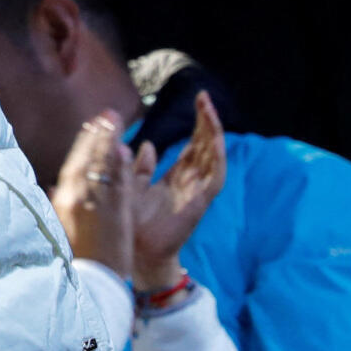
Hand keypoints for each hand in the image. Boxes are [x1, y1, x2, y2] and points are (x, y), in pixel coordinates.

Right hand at [50, 109, 135, 277]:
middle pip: (87, 159)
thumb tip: (51, 188)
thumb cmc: (73, 257)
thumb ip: (57, 205)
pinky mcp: (114, 213)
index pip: (74, 165)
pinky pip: (117, 183)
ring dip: (109, 141)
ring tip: (116, 122)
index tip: (91, 125)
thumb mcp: (59, 228)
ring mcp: (95, 204)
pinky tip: (127, 149)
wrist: (90, 282)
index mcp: (62, 201)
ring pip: (102, 166)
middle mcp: (76, 198)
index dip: (84, 143)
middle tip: (107, 114)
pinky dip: (120, 164)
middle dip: (97, 135)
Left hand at [131, 92, 227, 291]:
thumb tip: (148, 145)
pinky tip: (215, 139)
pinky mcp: (200, 202)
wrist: (133, 253)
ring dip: (213, 133)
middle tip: (204, 98)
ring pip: (212, 157)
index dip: (197, 126)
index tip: (198, 101)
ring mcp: (197, 192)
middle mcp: (190, 184)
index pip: (192, 147)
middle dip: (206, 122)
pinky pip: (215, 177)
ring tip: (209, 110)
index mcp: (175, 179)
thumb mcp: (134, 186)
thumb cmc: (133, 223)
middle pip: (205, 147)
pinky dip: (217, 157)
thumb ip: (142, 167)